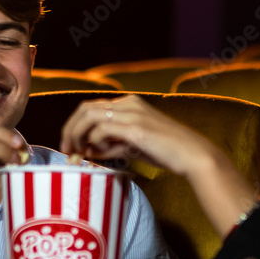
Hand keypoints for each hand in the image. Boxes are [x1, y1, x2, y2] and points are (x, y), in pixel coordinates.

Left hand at [62, 95, 259, 238]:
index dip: (75, 126)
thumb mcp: (135, 146)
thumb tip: (88, 150)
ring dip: (76, 134)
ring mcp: (132, 114)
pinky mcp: (136, 128)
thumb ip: (112, 145)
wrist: (193, 155)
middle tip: (66, 150)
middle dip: (69, 129)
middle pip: (85, 108)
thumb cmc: (167, 152)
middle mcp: (129, 104)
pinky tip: (97, 153)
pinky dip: (94, 142)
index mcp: (130, 104)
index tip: (71, 147)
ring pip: (89, 115)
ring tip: (77, 153)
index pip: (92, 108)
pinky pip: (102, 129)